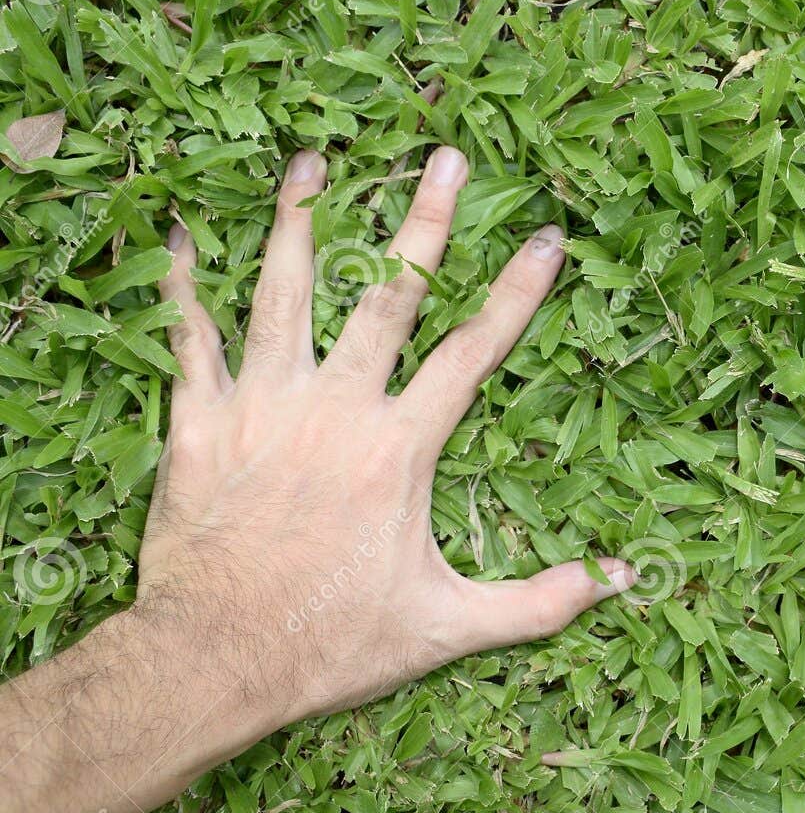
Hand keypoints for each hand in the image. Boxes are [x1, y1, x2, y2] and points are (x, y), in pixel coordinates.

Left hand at [142, 146, 634, 721]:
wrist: (215, 656)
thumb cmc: (333, 641)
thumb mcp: (450, 628)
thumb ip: (538, 601)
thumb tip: (618, 580)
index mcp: (401, 447)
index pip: (475, 352)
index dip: (518, 292)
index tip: (548, 238)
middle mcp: (337, 407)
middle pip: (388, 295)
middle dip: (422, 221)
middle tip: (444, 156)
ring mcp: (263, 405)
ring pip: (283, 292)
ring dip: (300, 221)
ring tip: (311, 162)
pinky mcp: (199, 421)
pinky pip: (187, 338)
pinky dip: (181, 286)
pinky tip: (180, 237)